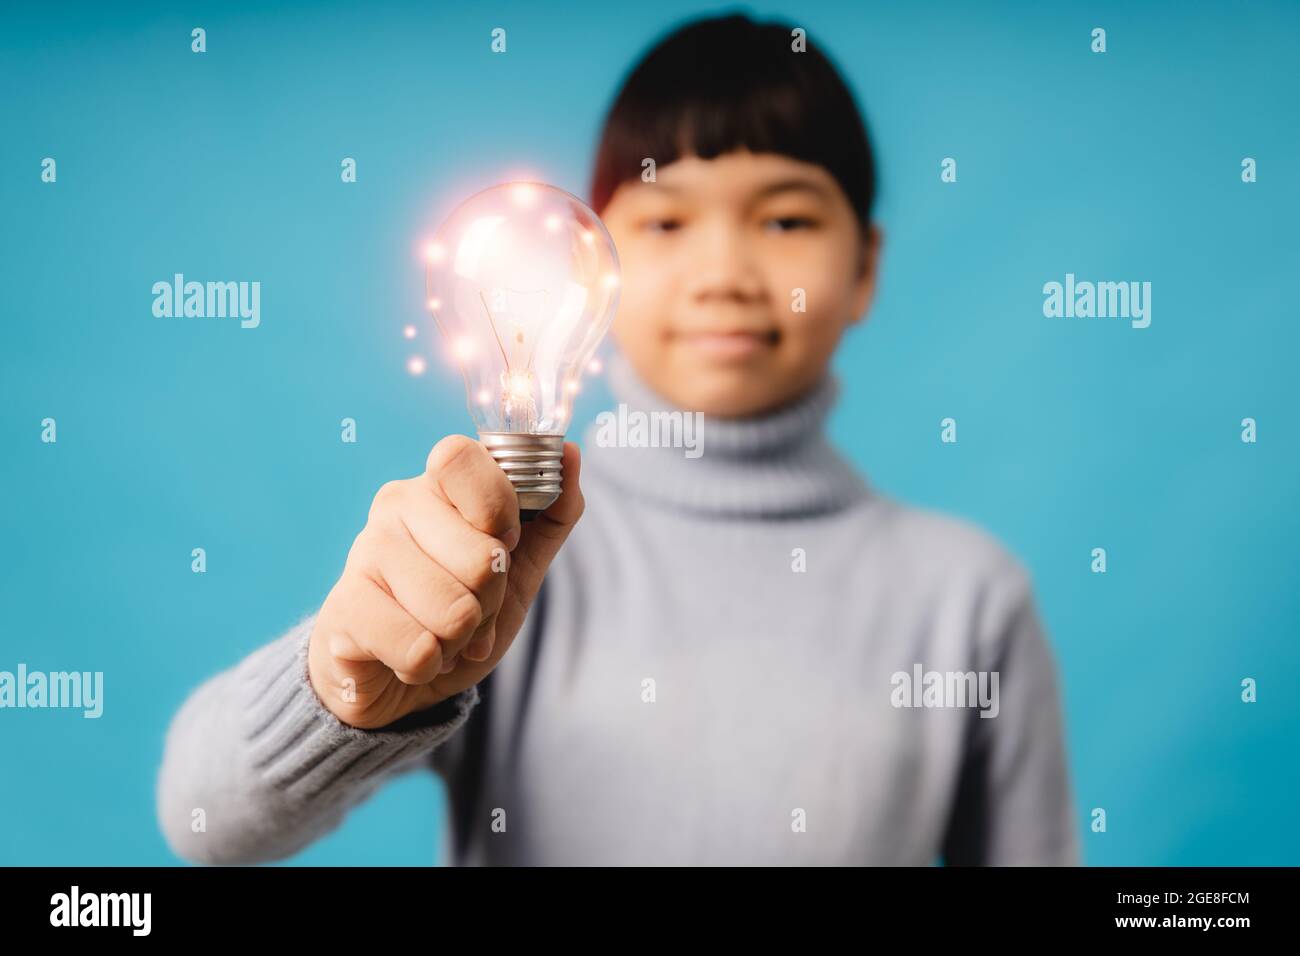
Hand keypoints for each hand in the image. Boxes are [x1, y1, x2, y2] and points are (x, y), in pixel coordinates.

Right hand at [307, 435, 583, 728]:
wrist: (396, 676)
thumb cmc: (458, 609)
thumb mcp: (519, 566)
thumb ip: (551, 513)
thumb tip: (571, 453)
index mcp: (438, 484)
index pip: (463, 457)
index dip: (497, 508)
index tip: (505, 544)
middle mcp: (395, 506)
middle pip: (481, 556)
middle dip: (491, 601)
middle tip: (469, 609)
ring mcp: (364, 553)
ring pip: (453, 610)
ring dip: (460, 640)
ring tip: (439, 634)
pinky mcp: (343, 609)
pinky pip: (418, 648)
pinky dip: (428, 665)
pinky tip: (412, 655)